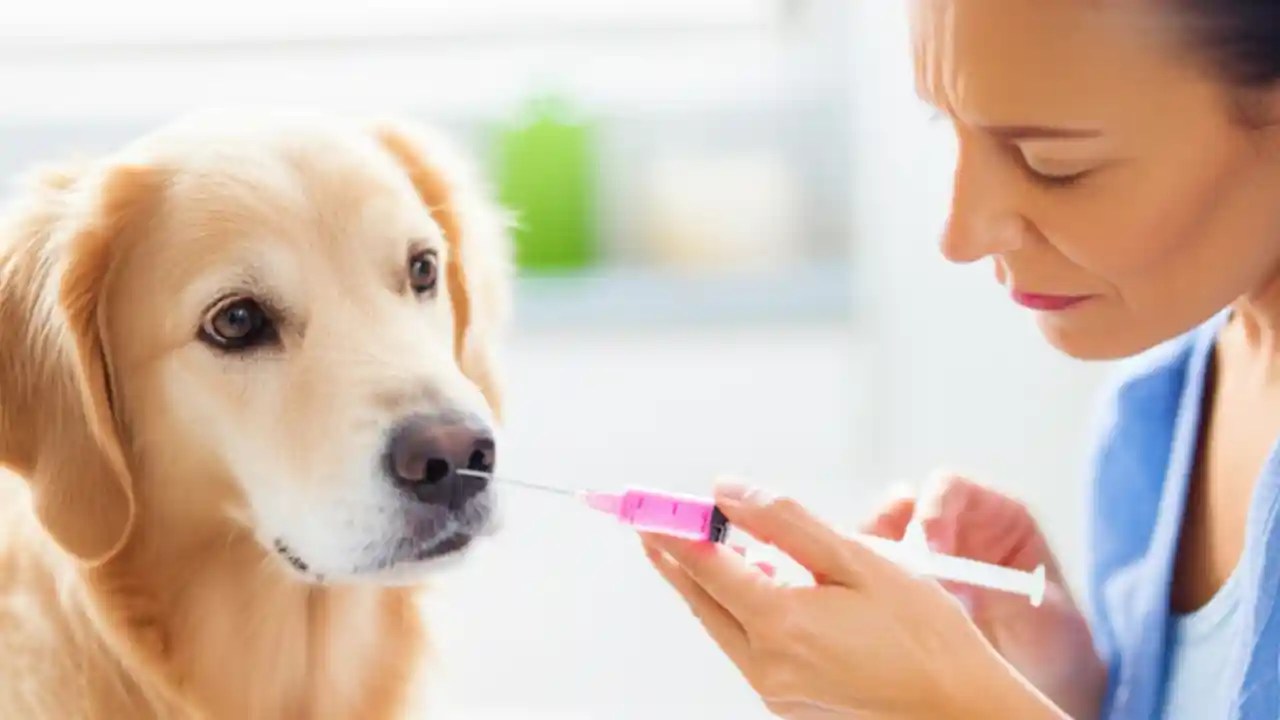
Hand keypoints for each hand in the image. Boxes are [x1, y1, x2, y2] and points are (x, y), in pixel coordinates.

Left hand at [641, 484, 1066, 719]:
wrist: (961, 711)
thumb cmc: (926, 637)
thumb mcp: (860, 562)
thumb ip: (787, 523)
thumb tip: (730, 493)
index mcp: (782, 624)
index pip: (707, 565)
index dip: (673, 530)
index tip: (645, 507)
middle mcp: (767, 664)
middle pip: (704, 599)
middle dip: (676, 558)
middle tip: (650, 524)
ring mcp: (776, 690)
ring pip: (723, 626)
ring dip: (711, 585)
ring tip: (705, 547)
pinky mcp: (789, 704)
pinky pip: (748, 648)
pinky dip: (742, 613)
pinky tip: (759, 588)